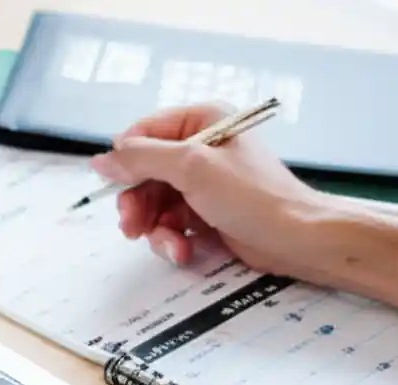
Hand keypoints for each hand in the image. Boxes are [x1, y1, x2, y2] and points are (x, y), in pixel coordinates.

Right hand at [90, 103, 330, 275]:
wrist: (296, 239)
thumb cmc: (253, 196)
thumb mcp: (192, 168)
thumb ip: (142, 159)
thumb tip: (101, 160)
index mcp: (201, 121)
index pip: (143, 134)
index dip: (127, 162)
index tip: (117, 187)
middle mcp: (200, 148)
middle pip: (144, 173)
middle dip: (137, 203)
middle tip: (133, 227)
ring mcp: (202, 182)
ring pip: (153, 202)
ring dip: (155, 228)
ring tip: (169, 245)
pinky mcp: (205, 212)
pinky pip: (170, 222)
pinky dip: (171, 238)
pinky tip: (183, 250)